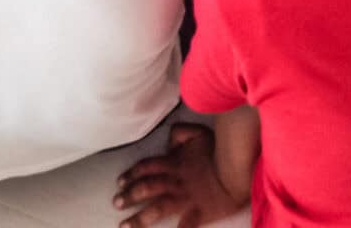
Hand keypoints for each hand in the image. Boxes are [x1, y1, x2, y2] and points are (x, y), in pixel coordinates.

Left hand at [113, 124, 245, 227]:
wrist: (235, 168)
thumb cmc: (217, 150)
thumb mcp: (196, 132)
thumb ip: (178, 134)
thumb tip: (168, 143)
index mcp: (173, 163)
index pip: (146, 168)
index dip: (132, 174)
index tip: (120, 182)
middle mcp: (174, 181)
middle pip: (146, 188)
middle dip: (129, 196)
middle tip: (115, 203)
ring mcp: (185, 199)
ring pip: (156, 208)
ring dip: (138, 218)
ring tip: (124, 225)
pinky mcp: (198, 213)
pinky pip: (184, 227)